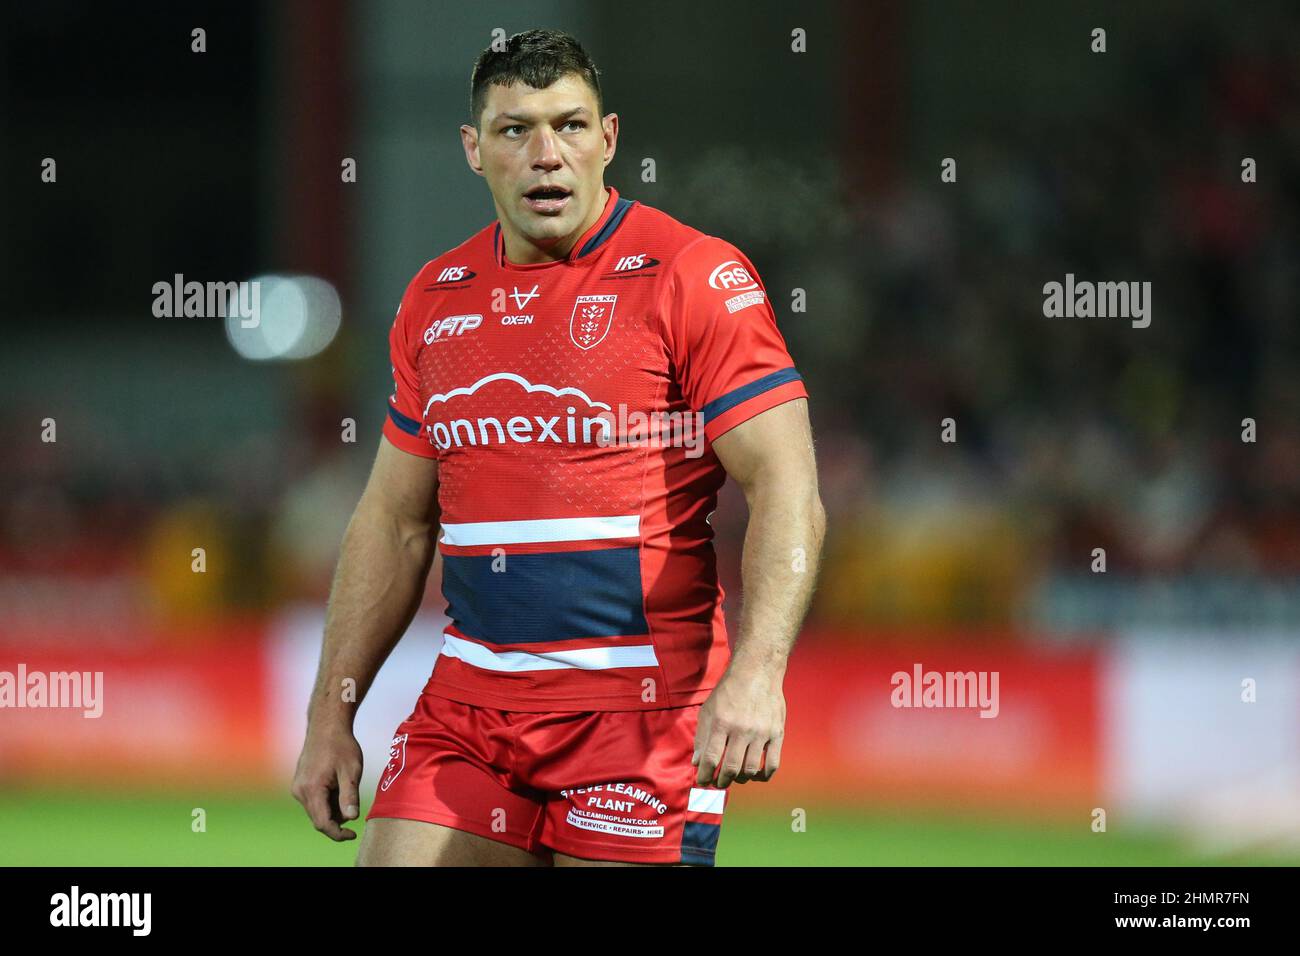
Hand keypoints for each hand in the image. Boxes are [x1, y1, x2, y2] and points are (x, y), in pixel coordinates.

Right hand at [291, 724, 363, 840]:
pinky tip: (338, 784)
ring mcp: (298, 787)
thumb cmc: (341, 746)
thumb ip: (349, 795)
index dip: (338, 834)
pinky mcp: (300, 783)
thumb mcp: (351, 771)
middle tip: (354, 803)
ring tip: (346, 787)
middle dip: (337, 820)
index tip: (353, 836)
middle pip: (319, 818)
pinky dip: (327, 800)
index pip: (322, 823)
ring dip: (333, 808)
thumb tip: (351, 818)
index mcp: (311, 789)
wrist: (326, 725)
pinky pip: (313, 800)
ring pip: (316, 810)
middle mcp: (300, 791)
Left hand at [693, 662, 785, 787]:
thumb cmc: (729, 691)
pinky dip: (763, 776)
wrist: (757, 672)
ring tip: (735, 776)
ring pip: (750, 770)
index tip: (703, 780)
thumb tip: (697, 763)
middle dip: (721, 781)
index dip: (705, 775)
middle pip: (730, 768)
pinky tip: (755, 775)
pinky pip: (772, 765)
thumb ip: (702, 737)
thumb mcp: (708, 709)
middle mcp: (741, 729)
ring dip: (740, 779)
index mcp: (721, 722)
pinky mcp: (777, 733)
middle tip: (718, 782)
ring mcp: (762, 732)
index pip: (711, 758)